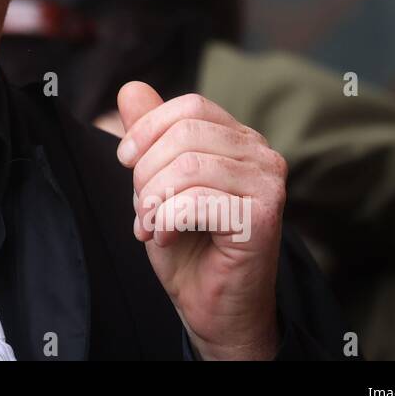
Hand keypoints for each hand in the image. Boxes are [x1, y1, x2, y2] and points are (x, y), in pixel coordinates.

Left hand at [115, 81, 285, 359]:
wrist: (212, 307)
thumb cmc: (187, 245)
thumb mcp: (157, 182)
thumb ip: (149, 136)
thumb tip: (130, 88)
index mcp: (239, 139)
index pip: (189, 106)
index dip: (147, 129)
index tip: (126, 161)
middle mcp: (262, 154)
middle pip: (183, 134)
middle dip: (146, 174)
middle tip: (141, 210)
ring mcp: (268, 184)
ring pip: (186, 166)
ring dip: (153, 201)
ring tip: (150, 226)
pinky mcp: (263, 217)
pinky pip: (196, 201)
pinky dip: (166, 220)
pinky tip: (165, 238)